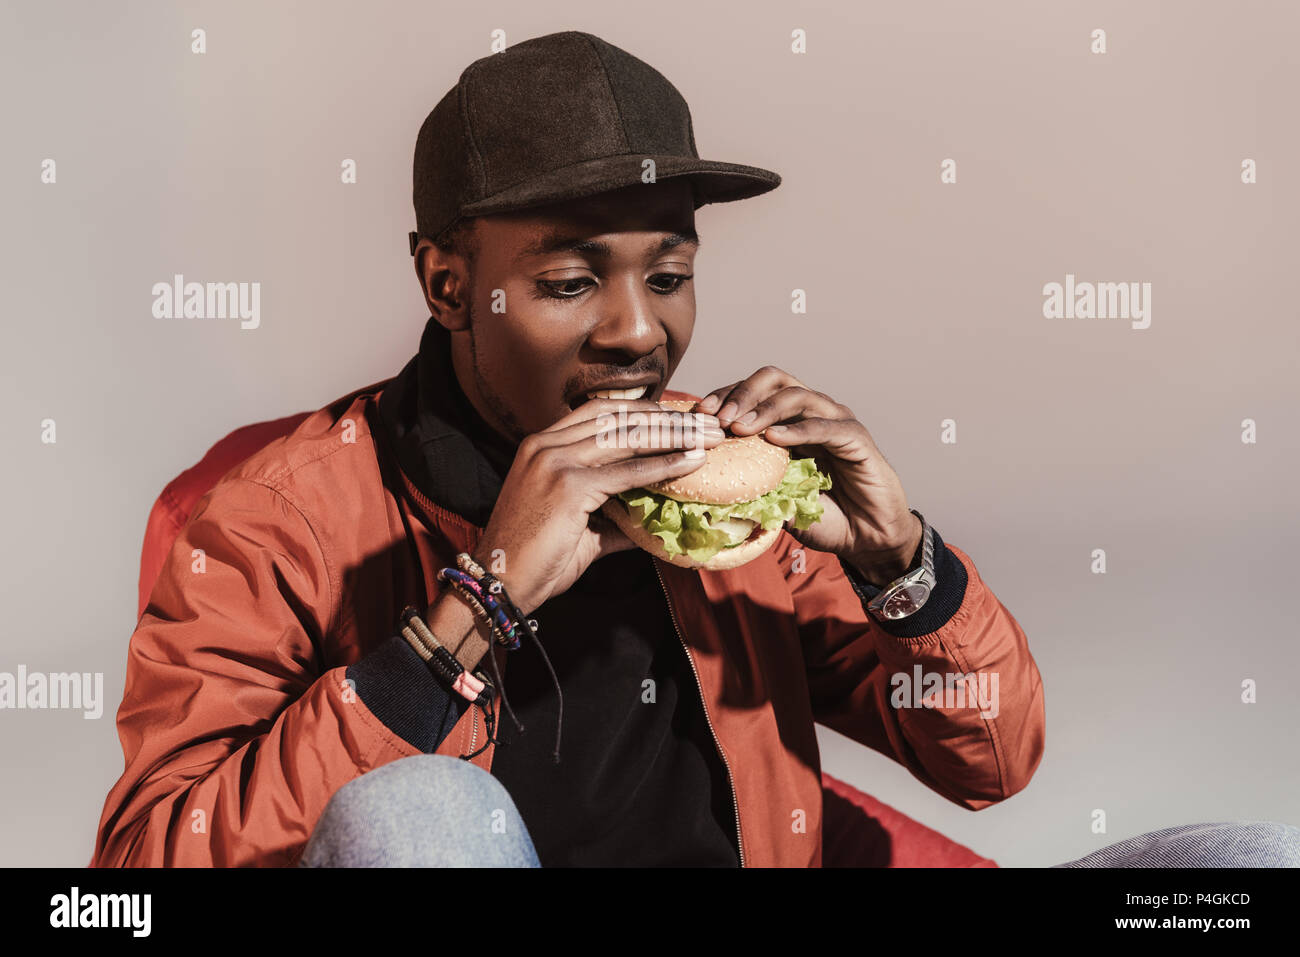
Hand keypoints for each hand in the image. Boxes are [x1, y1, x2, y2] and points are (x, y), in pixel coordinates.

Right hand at [473, 399, 724, 614]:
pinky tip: (692, 461)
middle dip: (670, 417)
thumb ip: (613, 516)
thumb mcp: (578, 527)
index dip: (647, 411)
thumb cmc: (536, 559)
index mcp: (543, 444)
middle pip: (620, 417)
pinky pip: (627, 471)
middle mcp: (546, 444)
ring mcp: (555, 461)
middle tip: (709, 423)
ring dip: (675, 434)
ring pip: (627, 436)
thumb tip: (650, 522)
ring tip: (710, 436)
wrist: (499, 584)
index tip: (682, 418)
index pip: (603, 412)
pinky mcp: (568, 486)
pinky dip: (665, 464)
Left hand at [695, 366, 921, 584]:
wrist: (866, 538)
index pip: (753, 392)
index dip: (725, 396)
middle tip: (718, 417)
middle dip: (742, 393)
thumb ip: (749, 484)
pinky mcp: (856, 438)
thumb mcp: (775, 500)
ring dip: (764, 409)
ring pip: (797, 395)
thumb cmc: (823, 516)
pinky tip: (775, 438)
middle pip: (774, 379)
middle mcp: (812, 413)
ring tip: (740, 427)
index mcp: (790, 420)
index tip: (699, 415)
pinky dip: (798, 429)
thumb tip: (704, 482)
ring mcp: (836, 422)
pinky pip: (825, 426)